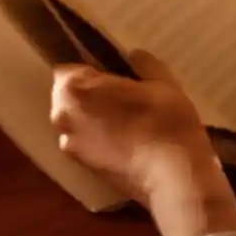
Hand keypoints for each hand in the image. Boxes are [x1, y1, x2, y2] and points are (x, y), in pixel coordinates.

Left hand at [51, 51, 235, 235]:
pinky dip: (100, 139)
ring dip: (94, 117)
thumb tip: (134, 56)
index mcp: (75, 89)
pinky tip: (128, 141)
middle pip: (70, 96)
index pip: (69, 68)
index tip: (115, 73)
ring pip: (78, 121)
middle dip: (90, 93)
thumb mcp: (162, 83)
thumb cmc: (166, 123)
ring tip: (127, 120)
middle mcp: (62, 116)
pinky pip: (87, 142)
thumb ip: (144, 63)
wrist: (173, 179)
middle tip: (124, 94)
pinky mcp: (82, 168)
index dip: (91, 69)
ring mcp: (70, 145)